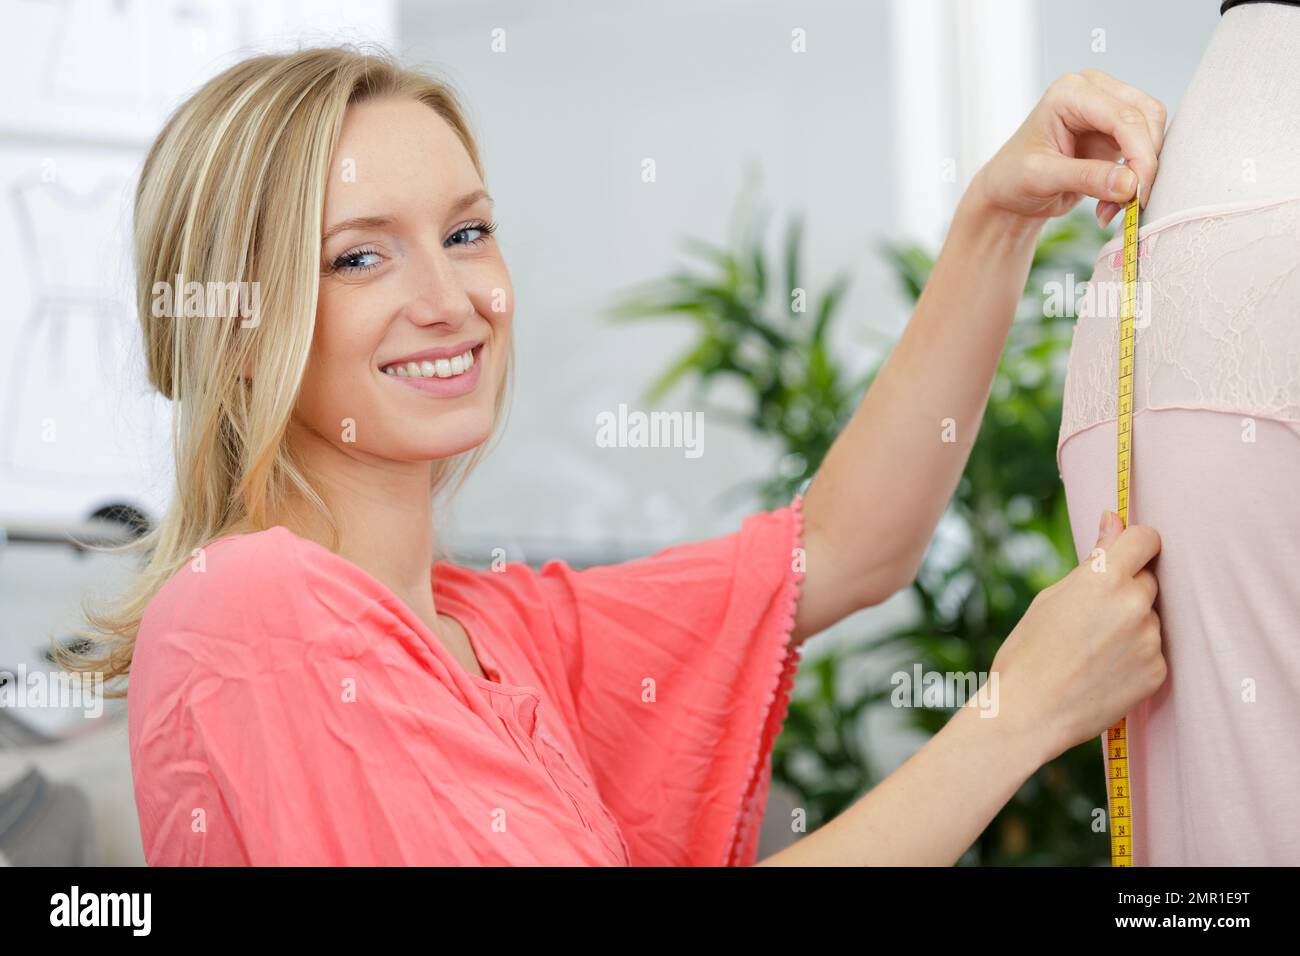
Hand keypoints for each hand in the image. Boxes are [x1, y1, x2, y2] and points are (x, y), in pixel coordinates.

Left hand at [971, 69, 1166, 228]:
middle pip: (1146, 116)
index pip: (1123, 116)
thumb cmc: (1013, 178)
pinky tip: (1112, 202)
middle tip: (1132, 203)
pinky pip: (1144, 149)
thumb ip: (1086, 178)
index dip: (1139, 154)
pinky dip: (1135, 178)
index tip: (1140, 191)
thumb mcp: (1042, 178)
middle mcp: (1093, 91)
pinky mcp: (1116, 131)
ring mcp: (1107, 108)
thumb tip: (1130, 184)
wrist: (1009, 191)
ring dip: (1141, 171)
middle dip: (1145, 162)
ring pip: (1152, 131)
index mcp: (1069, 93)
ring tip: (1113, 206)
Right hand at [990, 511, 1165, 764]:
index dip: (1136, 544)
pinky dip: (1134, 657)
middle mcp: (1135, 604)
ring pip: (1150, 618)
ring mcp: (1150, 640)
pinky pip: (1153, 651)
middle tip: (1091, 617)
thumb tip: (1114, 521)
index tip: (1125, 554)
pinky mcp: (1158, 672)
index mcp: (1105, 578)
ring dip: (1131, 625)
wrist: (1029, 713)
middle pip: (1148, 580)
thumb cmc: (1029, 652)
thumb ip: (1094, 558)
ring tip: (1092, 651)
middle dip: (1127, 590)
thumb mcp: (1052, 597)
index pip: (1147, 539)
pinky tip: (1103, 671)